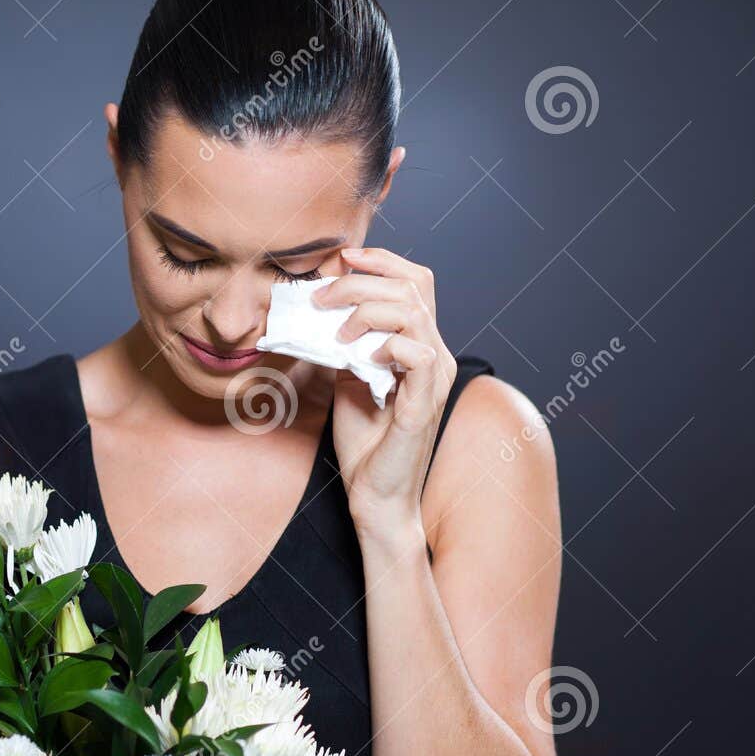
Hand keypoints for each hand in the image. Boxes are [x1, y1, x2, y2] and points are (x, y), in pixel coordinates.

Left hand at [313, 247, 456, 544]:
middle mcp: (435, 355)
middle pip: (413, 286)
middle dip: (361, 280)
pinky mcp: (423, 403)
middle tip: (321, 294)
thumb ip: (345, 345)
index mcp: (421, 345)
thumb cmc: (365, 444)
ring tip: (335, 327)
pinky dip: (383, 344)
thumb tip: (319, 311)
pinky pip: (415, 353)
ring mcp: (433, 378)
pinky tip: (357, 356)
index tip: (341, 259)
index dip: (382, 261)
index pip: (416, 281)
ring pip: (413, 311)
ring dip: (366, 308)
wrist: (375, 496)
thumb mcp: (348, 380)